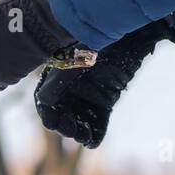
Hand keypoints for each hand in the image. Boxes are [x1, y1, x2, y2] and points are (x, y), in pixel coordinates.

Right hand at [35, 18, 174, 147]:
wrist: (131, 33)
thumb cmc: (99, 41)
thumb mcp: (76, 60)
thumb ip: (59, 81)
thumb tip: (42, 102)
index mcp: (57, 76)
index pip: (46, 102)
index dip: (48, 114)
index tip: (53, 123)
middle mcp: (70, 88)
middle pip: (62, 114)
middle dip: (65, 126)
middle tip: (72, 132)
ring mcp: (89, 95)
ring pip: (79, 120)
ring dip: (79, 131)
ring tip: (83, 137)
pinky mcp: (107, 100)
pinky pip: (98, 120)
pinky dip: (96, 132)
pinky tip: (94, 141)